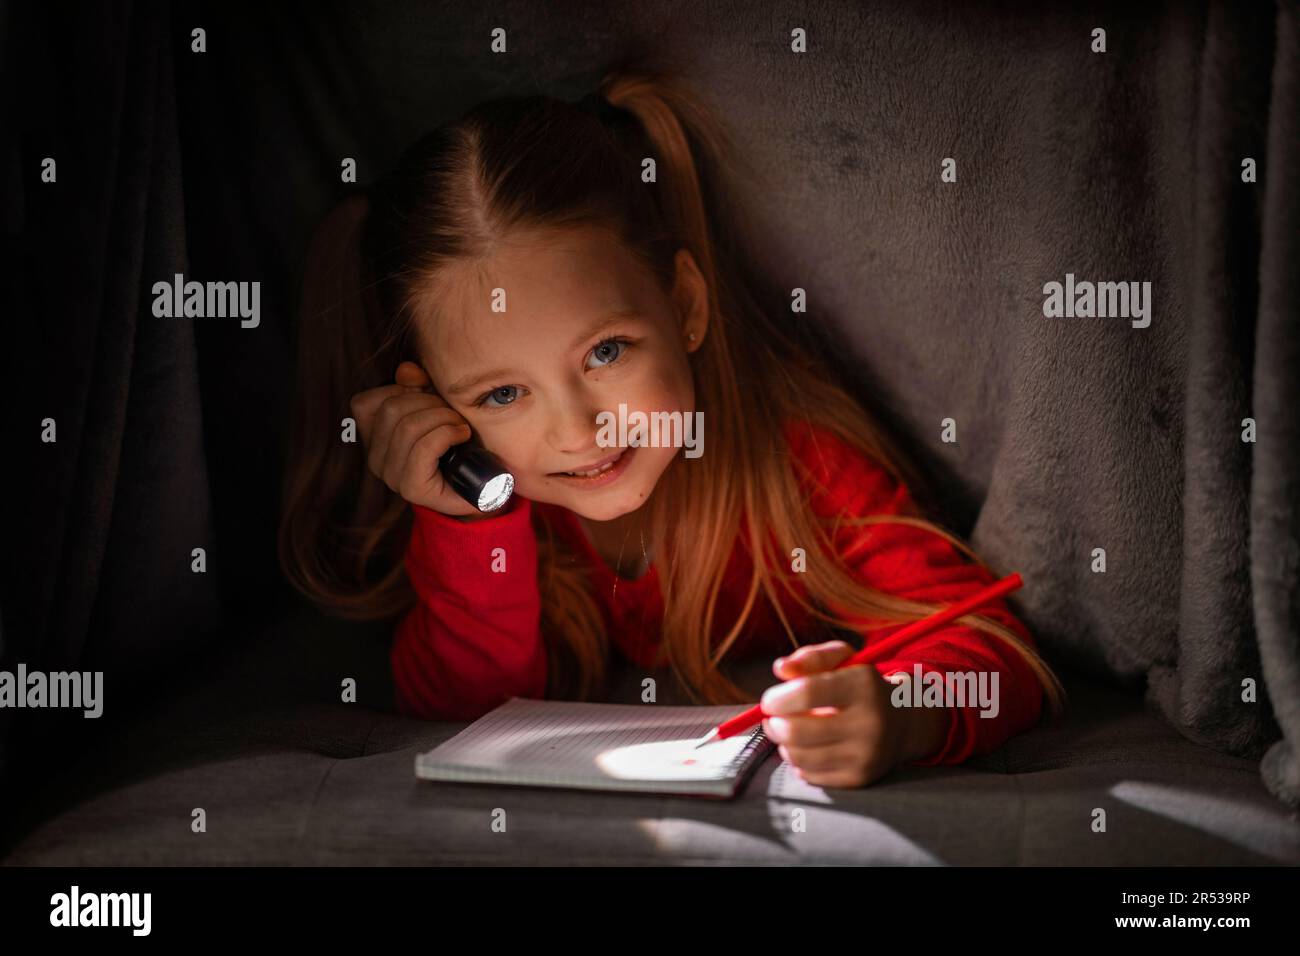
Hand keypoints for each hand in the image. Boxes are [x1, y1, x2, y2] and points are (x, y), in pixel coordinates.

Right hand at [349, 360, 481, 517]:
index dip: (400, 389)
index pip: (366, 402)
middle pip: (392, 409)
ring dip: (442, 417)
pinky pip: (424, 447)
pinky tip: (461, 435)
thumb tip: (408, 369)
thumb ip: (416, 385)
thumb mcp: (433, 407)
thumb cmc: (454, 445)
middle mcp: (374, 458)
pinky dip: (447, 434)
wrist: (478, 487)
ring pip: (409, 426)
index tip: (429, 394)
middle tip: (452, 413)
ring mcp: (390, 475)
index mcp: (371, 438)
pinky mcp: (411, 487)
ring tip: (459, 424)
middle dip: (429, 403)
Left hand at [759, 640, 908, 788]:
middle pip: (798, 732)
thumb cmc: (862, 687)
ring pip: (800, 757)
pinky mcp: (860, 778)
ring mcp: (866, 755)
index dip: (778, 699)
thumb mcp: (843, 660)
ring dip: (783, 744)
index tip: (769, 701)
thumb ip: (810, 658)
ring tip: (787, 732)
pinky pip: (811, 775)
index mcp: (864, 686)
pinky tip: (805, 749)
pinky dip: (799, 762)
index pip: (808, 693)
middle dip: (774, 726)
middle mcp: (869, 723)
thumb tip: (781, 669)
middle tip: (772, 720)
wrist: (905, 722)